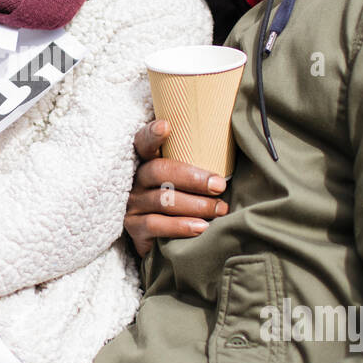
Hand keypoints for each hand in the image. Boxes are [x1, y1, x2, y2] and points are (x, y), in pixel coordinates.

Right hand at [123, 119, 228, 256]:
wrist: (158, 236)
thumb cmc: (179, 197)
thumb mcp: (181, 177)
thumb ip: (194, 160)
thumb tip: (230, 140)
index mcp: (146, 161)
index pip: (143, 142)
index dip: (152, 134)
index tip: (166, 126)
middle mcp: (135, 179)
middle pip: (159, 171)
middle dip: (193, 178)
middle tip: (220, 186)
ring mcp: (132, 204)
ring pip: (163, 200)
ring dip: (196, 205)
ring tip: (220, 209)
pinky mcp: (134, 228)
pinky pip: (156, 225)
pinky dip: (181, 226)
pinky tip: (201, 227)